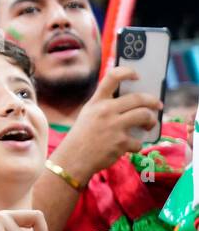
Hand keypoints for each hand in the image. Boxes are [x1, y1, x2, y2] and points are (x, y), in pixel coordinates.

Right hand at [55, 66, 162, 180]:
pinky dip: (136, 145)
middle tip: (157, 105)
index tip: (137, 75)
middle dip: (153, 101)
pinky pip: (138, 141)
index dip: (127, 72)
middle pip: (138, 98)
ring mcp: (114, 126)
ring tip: (149, 124)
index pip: (112, 77)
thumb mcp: (89, 114)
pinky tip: (129, 146)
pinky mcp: (121, 142)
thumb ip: (106, 106)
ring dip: (151, 121)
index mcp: (96, 102)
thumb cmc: (83, 136)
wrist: (73, 158)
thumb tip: (134, 104)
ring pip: (144, 116)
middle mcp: (105, 110)